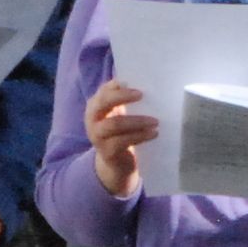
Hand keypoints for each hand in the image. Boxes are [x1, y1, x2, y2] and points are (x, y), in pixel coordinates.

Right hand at [85, 78, 157, 197]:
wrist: (116, 164)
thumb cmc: (122, 133)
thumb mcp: (121, 115)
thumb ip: (127, 101)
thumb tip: (148, 84)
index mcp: (95, 107)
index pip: (102, 91)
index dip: (114, 86)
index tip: (130, 82)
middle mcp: (92, 120)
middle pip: (103, 104)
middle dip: (122, 96)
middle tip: (142, 95)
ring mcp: (97, 137)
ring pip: (114, 124)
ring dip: (137, 121)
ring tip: (156, 121)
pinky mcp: (106, 152)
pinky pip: (122, 141)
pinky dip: (140, 136)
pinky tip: (154, 133)